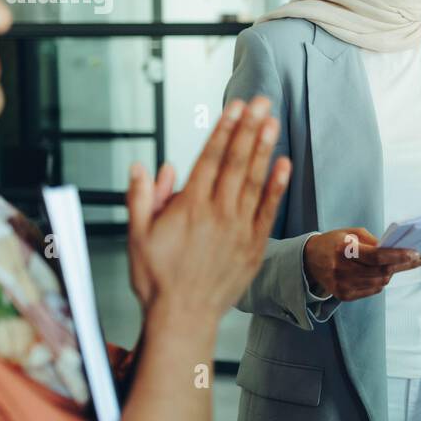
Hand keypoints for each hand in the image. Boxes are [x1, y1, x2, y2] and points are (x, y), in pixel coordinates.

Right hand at [126, 96, 290, 327]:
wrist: (183, 318)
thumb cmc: (156, 279)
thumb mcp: (137, 236)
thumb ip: (142, 198)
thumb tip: (144, 167)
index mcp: (189, 207)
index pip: (209, 158)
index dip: (224, 129)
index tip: (235, 106)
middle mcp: (217, 213)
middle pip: (235, 162)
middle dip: (249, 129)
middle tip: (262, 102)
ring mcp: (239, 228)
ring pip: (253, 180)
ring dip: (263, 148)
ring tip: (272, 122)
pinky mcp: (253, 245)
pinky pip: (267, 210)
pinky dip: (276, 186)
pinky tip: (283, 163)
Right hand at [304, 227, 420, 301]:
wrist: (309, 259)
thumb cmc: (334, 242)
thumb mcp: (352, 233)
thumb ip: (374, 241)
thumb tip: (396, 250)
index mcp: (344, 250)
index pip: (377, 256)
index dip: (398, 256)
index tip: (416, 254)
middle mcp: (342, 269)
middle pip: (381, 272)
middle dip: (401, 265)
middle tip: (415, 259)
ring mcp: (342, 285)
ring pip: (379, 283)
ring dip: (391, 274)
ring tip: (395, 265)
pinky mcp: (343, 295)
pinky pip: (372, 291)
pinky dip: (379, 282)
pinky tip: (379, 273)